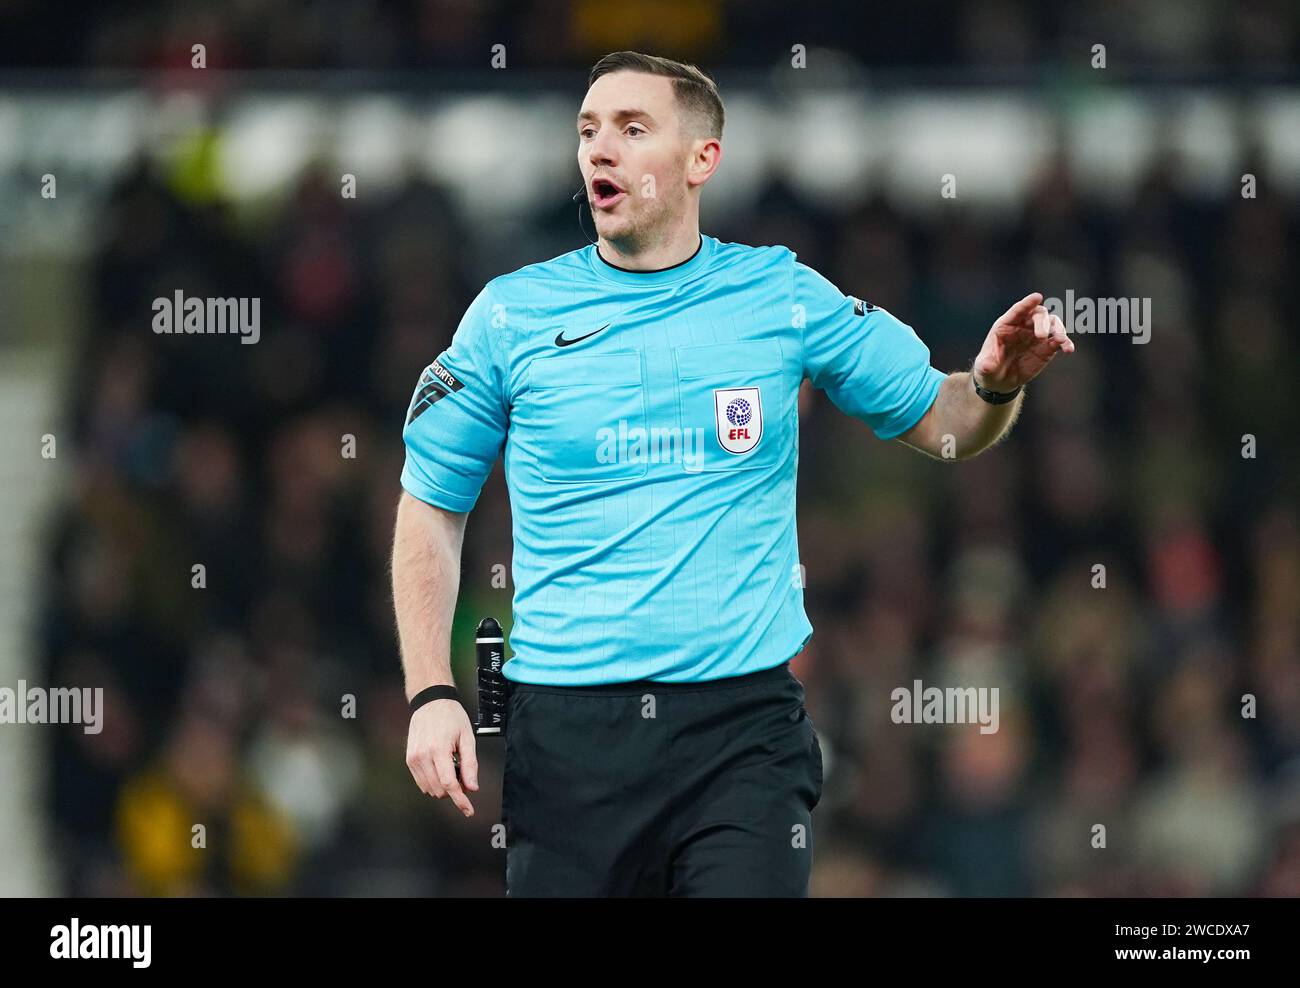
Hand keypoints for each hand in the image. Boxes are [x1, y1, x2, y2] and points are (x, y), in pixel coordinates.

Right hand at [406, 698, 478, 816]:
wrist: (430, 703)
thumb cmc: (451, 717)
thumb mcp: (467, 738)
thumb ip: (470, 764)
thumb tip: (472, 788)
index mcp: (439, 750)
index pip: (450, 784)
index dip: (460, 801)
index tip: (469, 811)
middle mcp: (423, 756)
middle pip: (440, 790)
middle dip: (454, 790)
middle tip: (463, 776)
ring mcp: (413, 759)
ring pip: (430, 789)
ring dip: (443, 787)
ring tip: (451, 767)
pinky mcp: (409, 760)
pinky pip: (422, 782)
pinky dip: (433, 782)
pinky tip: (441, 768)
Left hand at [973, 292, 1073, 392]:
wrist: (1001, 380)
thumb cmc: (990, 367)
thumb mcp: (985, 366)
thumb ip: (987, 364)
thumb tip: (987, 367)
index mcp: (1007, 324)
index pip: (1018, 310)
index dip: (1027, 303)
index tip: (1037, 297)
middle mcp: (1024, 326)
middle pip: (1038, 314)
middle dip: (1042, 322)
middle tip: (1042, 335)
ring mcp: (1037, 335)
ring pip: (1053, 324)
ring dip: (1059, 330)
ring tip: (1061, 341)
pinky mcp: (1047, 347)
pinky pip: (1059, 341)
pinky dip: (1065, 343)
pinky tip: (1068, 349)